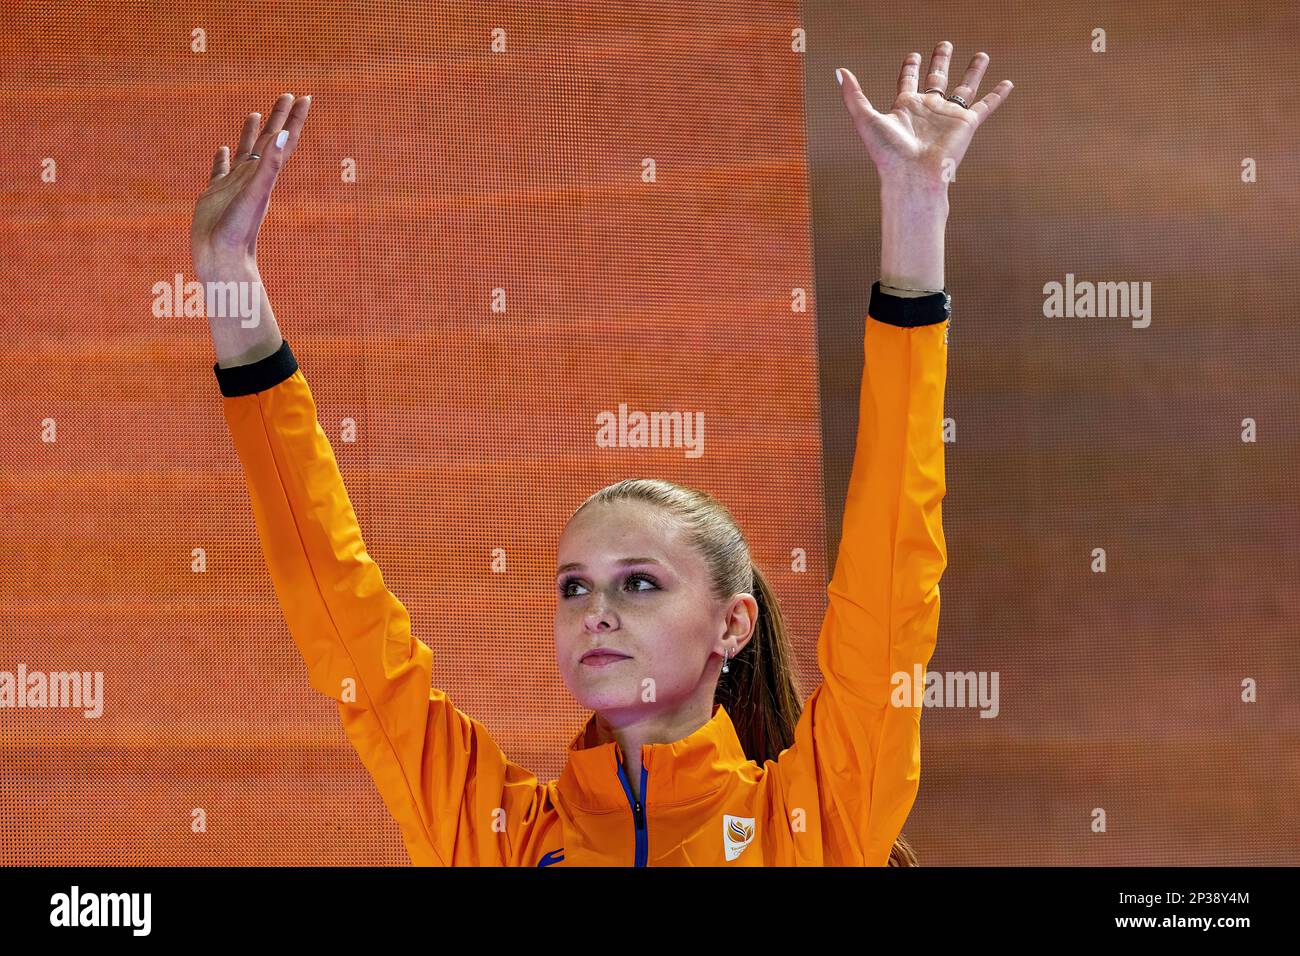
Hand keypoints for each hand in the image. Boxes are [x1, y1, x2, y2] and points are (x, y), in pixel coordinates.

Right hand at [191, 92, 310, 278]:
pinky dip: (222, 158)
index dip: (294, 119)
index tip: (304, 97)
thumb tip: (284, 135)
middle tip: (287, 95)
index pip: (284, 141)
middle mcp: (253, 178)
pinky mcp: (215, 195)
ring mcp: (234, 186)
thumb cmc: (239, 230)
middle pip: (269, 141)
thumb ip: (270, 165)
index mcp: (266, 175)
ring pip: (245, 153)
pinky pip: (221, 171)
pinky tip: (222, 149)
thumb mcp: (256, 192)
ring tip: (255, 113)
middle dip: (279, 118)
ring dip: (252, 133)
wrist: (221, 260)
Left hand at [836, 42, 1011, 187]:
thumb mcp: (865, 118)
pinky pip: (986, 106)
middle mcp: (929, 109)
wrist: (911, 176)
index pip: (909, 81)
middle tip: (944, 44)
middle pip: (936, 78)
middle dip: (940, 61)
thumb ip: (853, 95)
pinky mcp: (967, 124)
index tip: (913, 55)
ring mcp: (948, 116)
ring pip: (964, 87)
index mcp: (906, 107)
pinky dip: (997, 95)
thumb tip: (838, 71)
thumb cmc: (887, 153)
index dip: (911, 67)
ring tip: (981, 55)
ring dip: (973, 71)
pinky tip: (1007, 83)